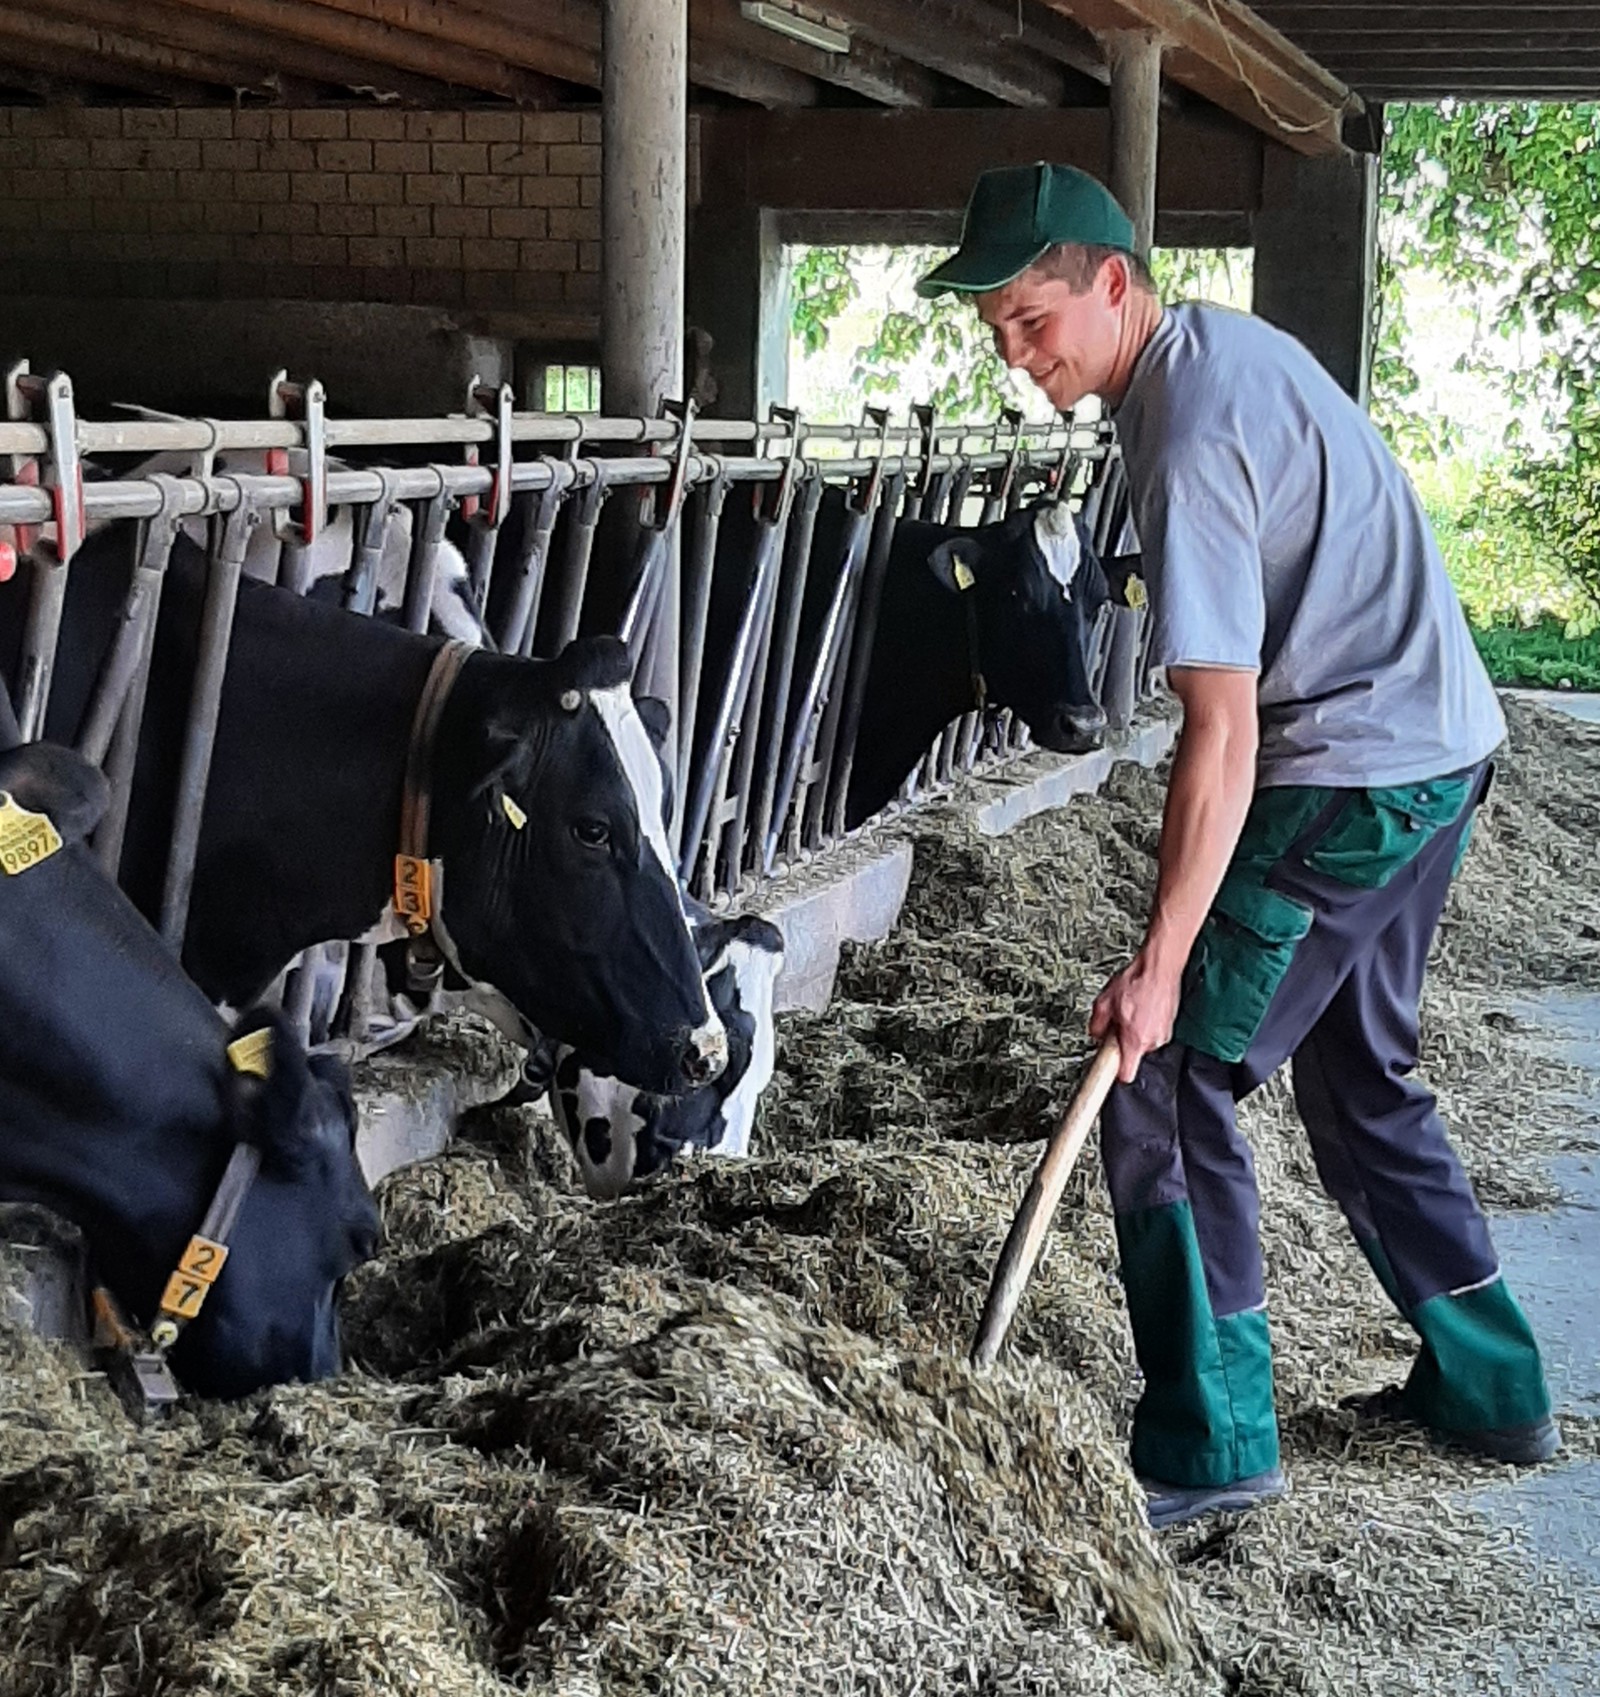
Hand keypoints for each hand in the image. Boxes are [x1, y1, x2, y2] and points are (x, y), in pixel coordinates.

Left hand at [1089, 947, 1183, 1083]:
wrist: (1159, 968)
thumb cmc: (1136, 982)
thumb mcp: (1104, 1002)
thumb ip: (1097, 1025)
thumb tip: (1096, 1033)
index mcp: (1136, 1040)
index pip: (1126, 1074)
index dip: (1115, 1072)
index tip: (1109, 1070)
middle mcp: (1153, 1041)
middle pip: (1132, 1055)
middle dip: (1122, 1042)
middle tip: (1118, 1023)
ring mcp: (1164, 1034)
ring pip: (1142, 1042)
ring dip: (1135, 1031)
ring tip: (1131, 1010)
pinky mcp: (1170, 1026)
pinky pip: (1152, 1031)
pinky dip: (1146, 1023)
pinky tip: (1142, 1007)